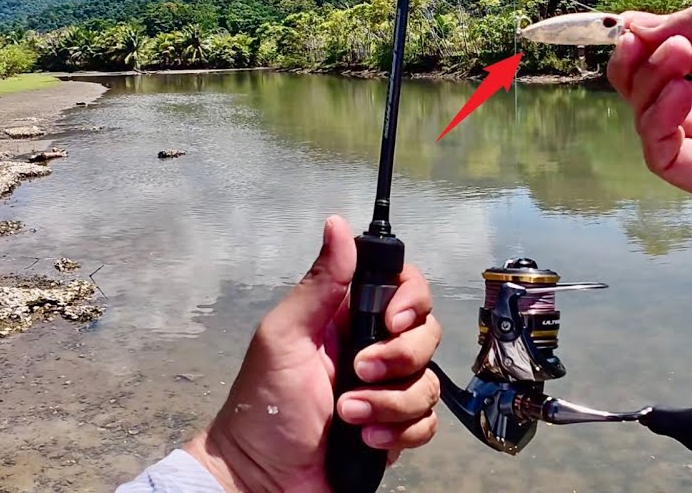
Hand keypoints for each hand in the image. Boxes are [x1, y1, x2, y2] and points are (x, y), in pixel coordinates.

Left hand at [183, 216, 440, 491]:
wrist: (263, 479)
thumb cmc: (262, 407)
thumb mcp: (284, 337)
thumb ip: (319, 284)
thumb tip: (338, 224)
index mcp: (349, 317)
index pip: (404, 287)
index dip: (411, 300)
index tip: (391, 321)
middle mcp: (374, 348)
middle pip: (427, 334)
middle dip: (399, 359)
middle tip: (358, 374)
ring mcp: (387, 391)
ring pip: (429, 382)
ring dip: (390, 404)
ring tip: (349, 418)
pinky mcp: (395, 430)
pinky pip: (427, 423)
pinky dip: (400, 433)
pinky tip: (366, 440)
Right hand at [607, 3, 691, 256]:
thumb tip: (641, 24)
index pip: (681, 46)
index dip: (651, 33)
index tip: (631, 23)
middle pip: (657, 82)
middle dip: (642, 57)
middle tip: (648, 42)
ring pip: (654, 117)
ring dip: (649, 85)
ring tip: (676, 63)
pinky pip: (667, 157)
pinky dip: (657, 125)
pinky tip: (681, 99)